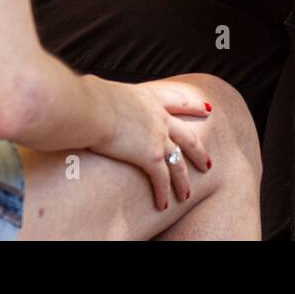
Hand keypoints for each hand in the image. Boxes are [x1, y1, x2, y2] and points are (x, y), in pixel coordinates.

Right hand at [90, 78, 211, 210]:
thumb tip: (91, 94)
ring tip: (186, 194)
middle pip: (187, 136)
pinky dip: (163, 192)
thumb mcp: (103, 89)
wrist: (90, 108)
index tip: (208, 109)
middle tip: (207, 162)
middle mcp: (158, 116)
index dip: (194, 106)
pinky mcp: (150, 156)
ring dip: (183, 180)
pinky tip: (162, 204)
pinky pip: (162, 179)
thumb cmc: (87, 98)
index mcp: (148, 97)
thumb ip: (106, 96)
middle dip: (198, 151)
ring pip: (178, 163)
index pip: (177, 101)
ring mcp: (157, 136)